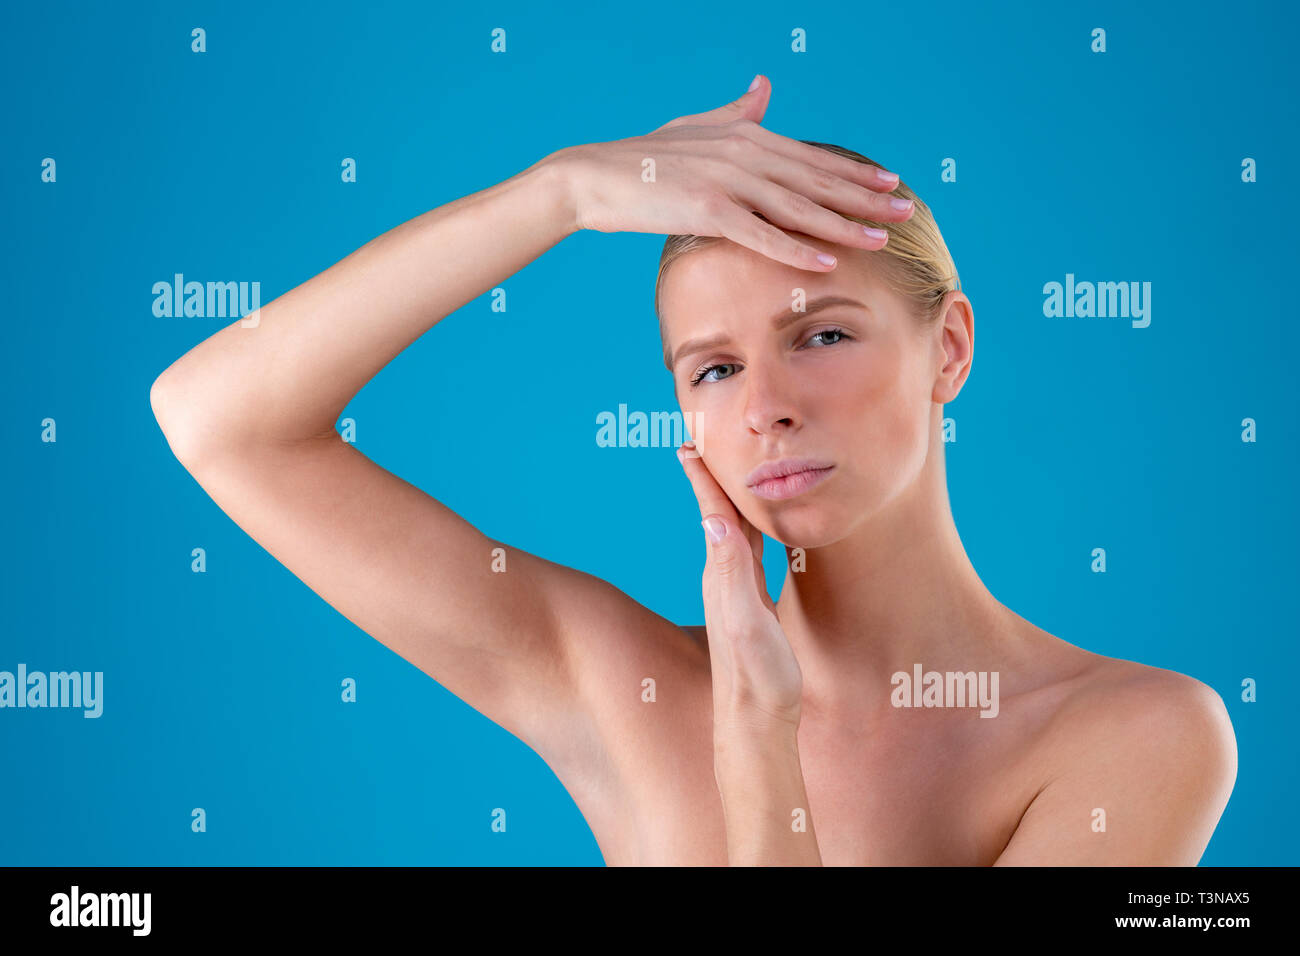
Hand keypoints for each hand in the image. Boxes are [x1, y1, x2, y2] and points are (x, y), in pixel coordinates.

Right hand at [552, 75, 913, 271]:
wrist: (596, 176)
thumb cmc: (646, 158)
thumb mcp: (697, 126)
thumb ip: (738, 110)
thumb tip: (765, 86)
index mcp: (747, 134)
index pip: (813, 158)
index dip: (855, 173)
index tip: (891, 184)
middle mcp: (744, 152)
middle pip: (817, 181)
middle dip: (865, 199)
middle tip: (905, 212)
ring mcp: (728, 180)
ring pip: (798, 208)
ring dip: (843, 225)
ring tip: (880, 239)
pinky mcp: (707, 209)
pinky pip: (762, 234)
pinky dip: (796, 248)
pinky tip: (826, 261)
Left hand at [676, 440, 803, 731]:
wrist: (756, 724)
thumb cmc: (756, 676)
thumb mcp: (745, 620)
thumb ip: (732, 571)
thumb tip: (712, 520)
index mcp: (722, 574)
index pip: (711, 512)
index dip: (703, 476)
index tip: (689, 440)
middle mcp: (724, 578)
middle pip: (719, 514)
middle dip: (713, 477)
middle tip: (704, 442)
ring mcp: (737, 592)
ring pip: (735, 533)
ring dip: (732, 501)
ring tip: (732, 474)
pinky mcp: (753, 607)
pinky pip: (753, 555)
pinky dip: (756, 531)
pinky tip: (763, 530)